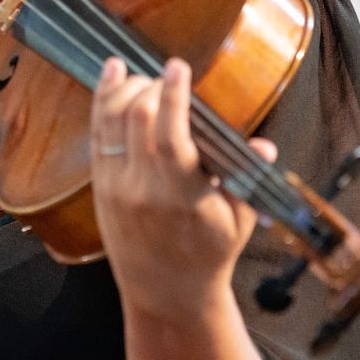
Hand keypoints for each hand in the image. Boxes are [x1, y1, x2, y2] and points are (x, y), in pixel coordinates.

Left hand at [91, 57, 263, 322]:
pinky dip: (102, 100)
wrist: (165, 293)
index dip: (172, 97)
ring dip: (124, 89)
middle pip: (137, 122)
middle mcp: (144, 190)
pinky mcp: (100, 186)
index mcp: (183, 198)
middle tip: (167, 76)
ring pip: (111, 123)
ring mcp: (116, 187)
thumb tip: (262, 146)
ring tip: (141, 73)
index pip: (172, 139)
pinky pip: (97, 134)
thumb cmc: (207, 255)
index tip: (178, 66)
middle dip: (150, 87)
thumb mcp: (239, 222)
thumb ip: (246, 180)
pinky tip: (112, 74)